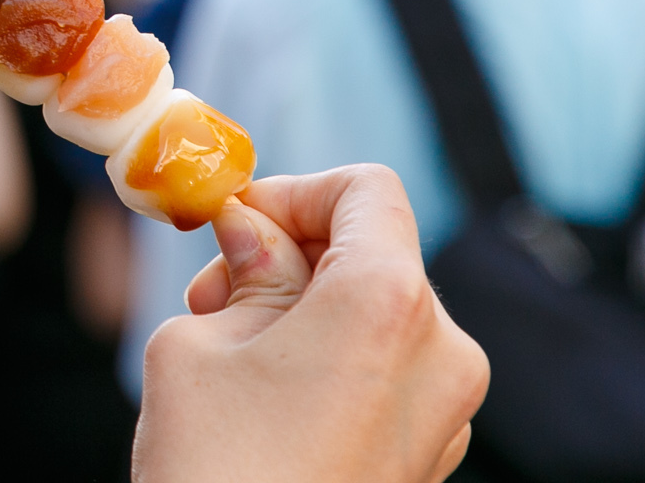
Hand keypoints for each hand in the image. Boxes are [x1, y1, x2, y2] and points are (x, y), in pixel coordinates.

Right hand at [133, 165, 488, 482]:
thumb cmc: (215, 468)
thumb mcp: (197, 343)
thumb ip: (241, 273)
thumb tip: (254, 235)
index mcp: (389, 302)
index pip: (366, 189)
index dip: (292, 189)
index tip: (234, 223)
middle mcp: (441, 353)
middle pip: (373, 252)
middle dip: (290, 255)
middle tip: (213, 293)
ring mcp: (447, 415)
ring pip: (378, 315)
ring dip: (307, 310)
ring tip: (231, 355)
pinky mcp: (431, 461)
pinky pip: (388, 375)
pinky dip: (332, 363)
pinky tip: (267, 403)